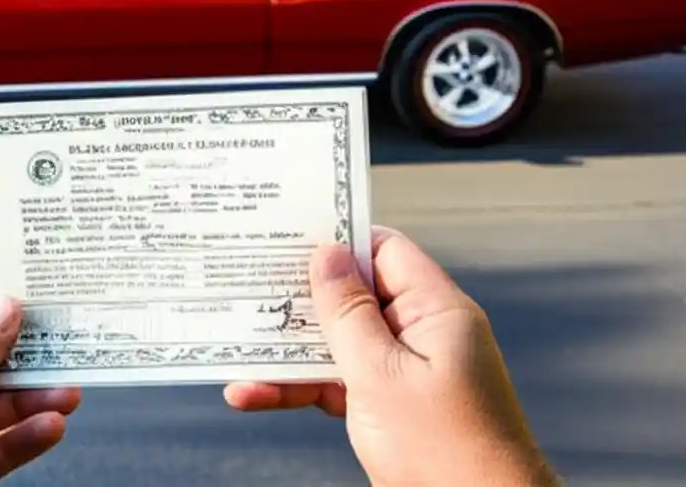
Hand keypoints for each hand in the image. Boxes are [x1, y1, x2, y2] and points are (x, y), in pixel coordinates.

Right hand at [224, 227, 556, 486]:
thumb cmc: (447, 451)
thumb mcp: (382, 375)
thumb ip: (349, 314)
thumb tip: (327, 256)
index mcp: (436, 311)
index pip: (385, 251)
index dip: (338, 240)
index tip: (289, 234)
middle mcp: (423, 334)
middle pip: (353, 297)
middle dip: (300, 298)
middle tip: (248, 287)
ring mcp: (406, 372)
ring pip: (338, 344)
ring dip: (288, 352)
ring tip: (237, 351)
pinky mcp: (389, 406)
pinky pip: (337, 383)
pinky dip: (300, 388)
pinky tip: (255, 393)